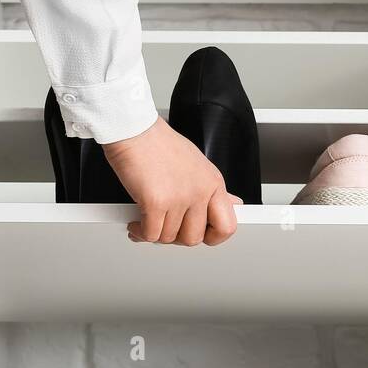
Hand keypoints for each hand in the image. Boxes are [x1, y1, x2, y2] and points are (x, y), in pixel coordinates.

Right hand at [102, 117, 239, 245]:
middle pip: (194, 238)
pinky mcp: (156, 202)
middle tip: (165, 228)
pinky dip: (141, 233)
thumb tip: (232, 204)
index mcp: (213, 183)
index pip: (227, 226)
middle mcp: (199, 192)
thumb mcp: (197, 164)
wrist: (135, 130)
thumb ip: (211, 189)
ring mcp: (179, 198)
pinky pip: (151, 234)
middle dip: (176, 237)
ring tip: (146, 221)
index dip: (214, 238)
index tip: (202, 237)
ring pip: (169, 237)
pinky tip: (136, 223)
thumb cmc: (159, 144)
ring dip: (155, 233)